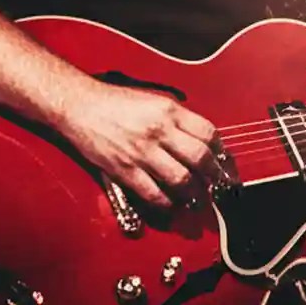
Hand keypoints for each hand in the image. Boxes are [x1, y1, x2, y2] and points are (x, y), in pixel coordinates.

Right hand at [56, 80, 222, 208]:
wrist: (80, 105)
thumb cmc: (115, 102)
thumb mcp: (154, 100)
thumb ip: (177, 119)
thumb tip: (200, 140)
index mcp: (169, 110)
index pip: (208, 133)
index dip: (221, 152)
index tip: (224, 162)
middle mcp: (159, 130)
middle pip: (200, 158)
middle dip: (214, 176)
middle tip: (218, 185)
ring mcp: (142, 152)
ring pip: (181, 179)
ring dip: (195, 193)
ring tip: (199, 199)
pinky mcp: (125, 170)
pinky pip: (153, 193)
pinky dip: (167, 203)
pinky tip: (172, 204)